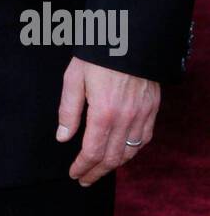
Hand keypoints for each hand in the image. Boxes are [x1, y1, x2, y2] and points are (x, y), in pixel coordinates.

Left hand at [56, 58, 160, 185]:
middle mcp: (126, 119)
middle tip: (84, 179)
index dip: (83, 167)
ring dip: (114, 166)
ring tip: (100, 170)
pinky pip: (144, 139)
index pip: (93, 152)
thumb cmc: (97, 55)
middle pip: (112, 158)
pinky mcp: (152, 108)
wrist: (128, 36)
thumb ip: (68, 111)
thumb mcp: (74, 78)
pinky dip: (132, 151)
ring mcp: (142, 115)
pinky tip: (123, 153)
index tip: (74, 174)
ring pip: (130, 152)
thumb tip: (63, 138)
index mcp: (104, 113)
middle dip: (96, 172)